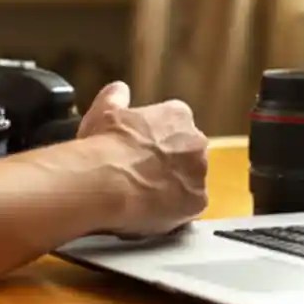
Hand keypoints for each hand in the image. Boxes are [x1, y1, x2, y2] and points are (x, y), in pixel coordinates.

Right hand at [75, 82, 208, 235]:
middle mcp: (196, 142)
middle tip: (142, 177)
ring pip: (189, 183)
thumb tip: (118, 90)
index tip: (141, 152)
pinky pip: (188, 208)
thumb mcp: (105, 112)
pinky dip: (173, 213)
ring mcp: (199, 173)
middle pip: (187, 155)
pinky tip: (151, 213)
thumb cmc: (104, 145)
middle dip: (169, 165)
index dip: (157, 141)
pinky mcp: (197, 201)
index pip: (176, 127)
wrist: (104, 182)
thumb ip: (116, 97)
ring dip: (173, 189)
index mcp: (178, 116)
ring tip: (144, 199)